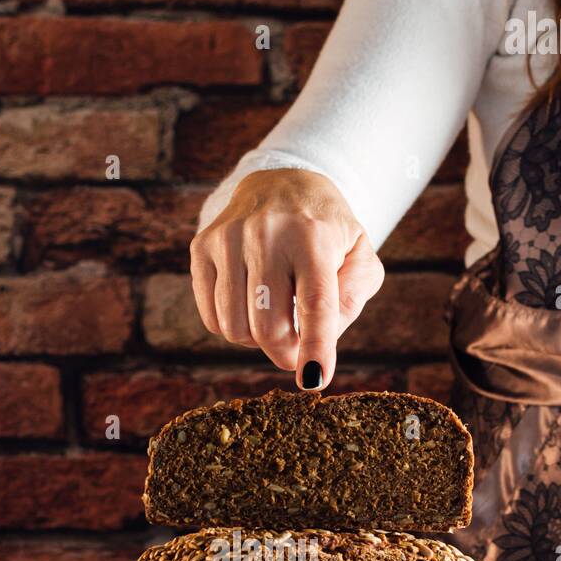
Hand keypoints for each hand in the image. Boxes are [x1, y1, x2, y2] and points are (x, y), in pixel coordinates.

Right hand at [190, 169, 383, 388]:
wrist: (280, 180)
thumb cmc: (326, 230)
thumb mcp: (359, 253)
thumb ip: (352, 296)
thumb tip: (323, 337)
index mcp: (312, 235)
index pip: (314, 303)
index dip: (314, 347)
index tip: (313, 381)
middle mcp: (266, 233)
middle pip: (268, 326)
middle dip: (286, 353)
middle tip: (297, 350)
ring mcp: (228, 238)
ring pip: (235, 328)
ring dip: (257, 341)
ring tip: (274, 318)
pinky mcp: (201, 247)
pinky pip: (212, 318)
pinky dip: (233, 327)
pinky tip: (249, 306)